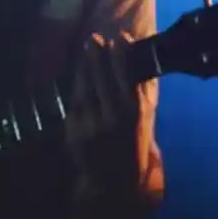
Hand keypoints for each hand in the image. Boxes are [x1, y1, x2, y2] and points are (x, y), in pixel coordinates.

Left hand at [65, 34, 151, 218]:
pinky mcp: (73, 130)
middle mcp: (111, 116)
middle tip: (95, 38)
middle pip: (101, 77)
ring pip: (85, 87)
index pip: (126, 75)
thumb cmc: (133, 143)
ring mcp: (90, 123)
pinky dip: (78, 86)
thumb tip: (137, 62)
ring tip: (87, 50)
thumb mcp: (144, 118)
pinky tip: (81, 75)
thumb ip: (140, 91)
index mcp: (133, 112)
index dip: (122, 55)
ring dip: (85, 67)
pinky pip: (75, 101)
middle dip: (98, 56)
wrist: (115, 180)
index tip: (121, 38)